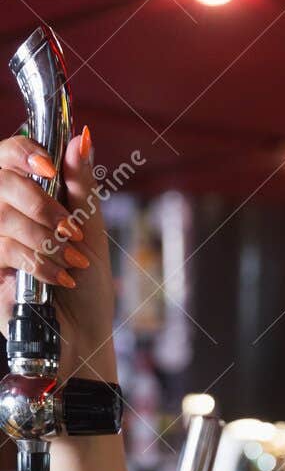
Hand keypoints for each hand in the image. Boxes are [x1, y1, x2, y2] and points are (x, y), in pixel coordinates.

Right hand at [0, 125, 115, 382]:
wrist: (82, 335)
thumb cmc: (87, 283)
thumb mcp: (90, 228)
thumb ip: (80, 183)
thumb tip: (82, 135)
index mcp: (24, 195)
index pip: (8, 154)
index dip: (25, 154)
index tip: (49, 170)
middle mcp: (3, 212)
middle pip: (3, 183)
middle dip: (44, 207)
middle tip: (72, 231)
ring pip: (5, 219)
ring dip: (47, 240)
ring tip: (74, 261)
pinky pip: (5, 249)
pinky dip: (40, 263)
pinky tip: (61, 278)